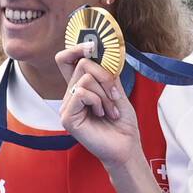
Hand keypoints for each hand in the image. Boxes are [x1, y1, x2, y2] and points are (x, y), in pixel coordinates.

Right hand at [56, 44, 141, 170]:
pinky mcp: (67, 117)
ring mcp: (67, 106)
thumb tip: (104, 50)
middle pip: (81, 64)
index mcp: (80, 88)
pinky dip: (98, 101)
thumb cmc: (122, 123)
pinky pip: (82, 93)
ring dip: (105, 94)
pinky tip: (102, 115)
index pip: (67, 60)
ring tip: (111, 111)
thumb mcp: (117, 92)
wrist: (126, 147)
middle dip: (105, 76)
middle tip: (114, 95)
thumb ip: (108, 73)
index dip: (75, 48)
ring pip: (84, 78)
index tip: (92, 45)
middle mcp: (70, 95)